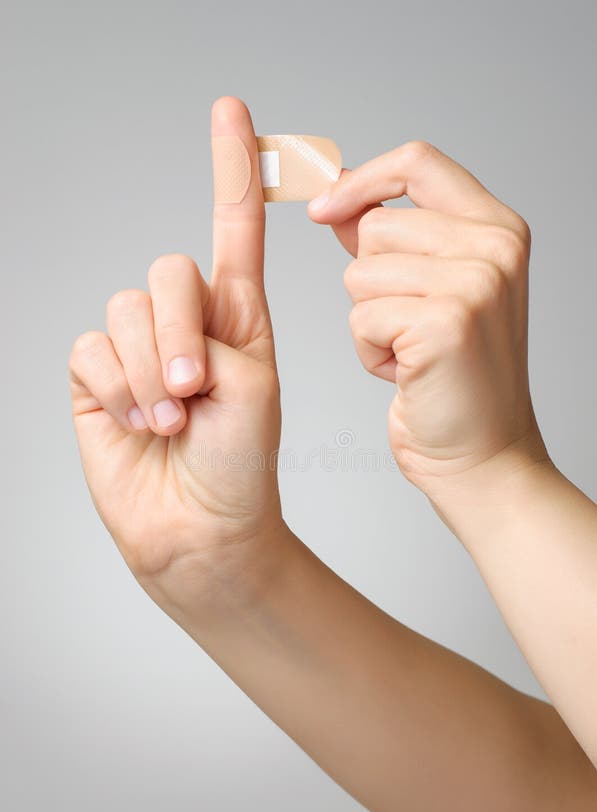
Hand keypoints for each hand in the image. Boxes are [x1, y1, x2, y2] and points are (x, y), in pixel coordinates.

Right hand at [69, 97, 285, 615]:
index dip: (232, 171)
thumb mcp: (254, 386)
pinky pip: (91, 350)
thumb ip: (210, 333)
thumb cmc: (242, 462)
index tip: (231, 112)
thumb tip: (154, 329)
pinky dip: (118, 389)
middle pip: (167, 271)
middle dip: (178, 332)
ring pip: (126, 311)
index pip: (234, 230)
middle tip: (194, 391)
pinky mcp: (97, 378)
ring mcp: (140, 350)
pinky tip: (137, 423)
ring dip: (151, 372)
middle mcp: (187, 324)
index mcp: (237, 318)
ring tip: (171, 421)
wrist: (204, 528)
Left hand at [308, 142, 548, 500]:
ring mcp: (476, 282)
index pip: (417, 162)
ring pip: (360, 273)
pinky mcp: (447, 322)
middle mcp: (495, 247)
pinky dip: (370, 351)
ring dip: (369, 320)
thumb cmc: (454, 379)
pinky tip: (406, 373)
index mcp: (499, 228)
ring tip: (411, 352)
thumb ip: (394, 240)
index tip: (322, 208)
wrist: (482, 454)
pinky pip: (361, 317)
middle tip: (409, 327)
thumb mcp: (434, 292)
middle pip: (375, 226)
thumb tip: (339, 198)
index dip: (361, 179)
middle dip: (369, 282)